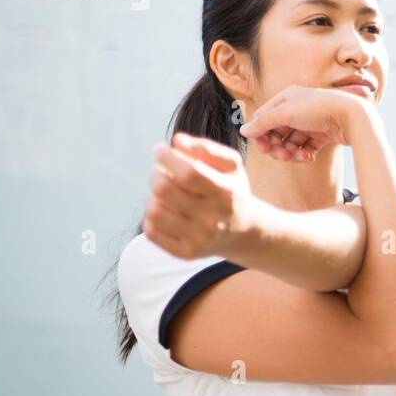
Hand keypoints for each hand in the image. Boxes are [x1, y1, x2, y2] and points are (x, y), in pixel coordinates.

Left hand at [145, 132, 257, 258]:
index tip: (160, 149)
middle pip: (164, 190)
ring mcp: (199, 239)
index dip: (167, 158)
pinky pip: (151, 232)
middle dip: (155, 174)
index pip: (188, 173)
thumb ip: (206, 148)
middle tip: (160, 171)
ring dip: (153, 197)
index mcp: (226, 194)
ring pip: (154, 211)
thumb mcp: (231, 165)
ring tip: (164, 194)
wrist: (244, 231)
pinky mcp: (186, 253)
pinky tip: (165, 211)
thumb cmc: (232, 191)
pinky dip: (152, 217)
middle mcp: (213, 219)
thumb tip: (177, 141)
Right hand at [239, 85, 365, 160]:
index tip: (263, 148)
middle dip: (277, 146)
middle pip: (276, 132)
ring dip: (290, 152)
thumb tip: (243, 130)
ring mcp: (309, 122)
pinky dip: (304, 153)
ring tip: (298, 157)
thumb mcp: (287, 113)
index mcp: (287, 98)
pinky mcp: (321, 134)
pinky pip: (304, 147)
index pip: (264, 117)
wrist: (353, 116)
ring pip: (290, 142)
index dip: (261, 133)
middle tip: (282, 156)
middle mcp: (297, 108)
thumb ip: (263, 122)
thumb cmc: (319, 109)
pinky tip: (308, 156)